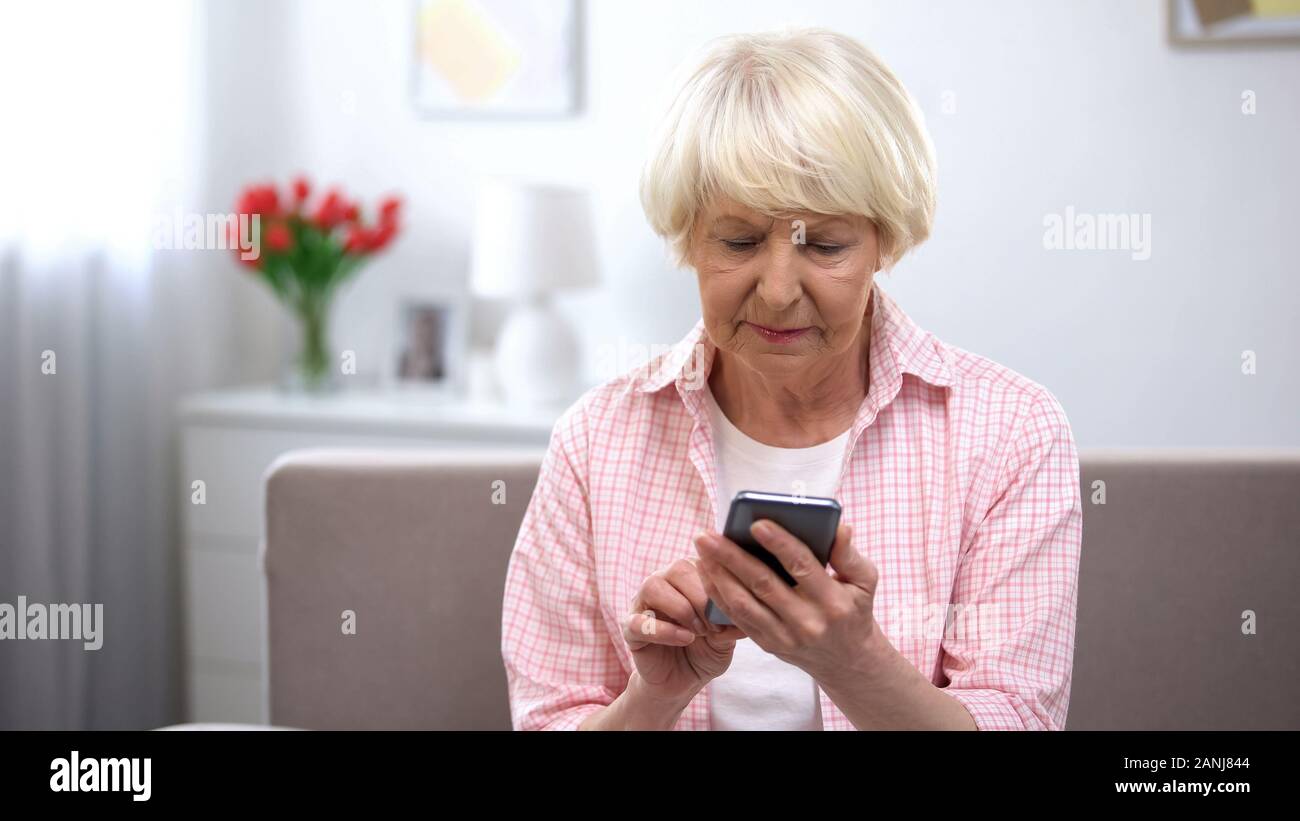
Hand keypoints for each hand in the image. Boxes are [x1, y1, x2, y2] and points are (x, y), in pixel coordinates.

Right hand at [622, 558, 747, 701]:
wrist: (683, 682)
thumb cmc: (705, 651)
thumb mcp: (726, 636)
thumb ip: (733, 619)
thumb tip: (746, 605)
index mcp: (688, 576)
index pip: (702, 561)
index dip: (718, 584)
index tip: (733, 610)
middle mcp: (663, 582)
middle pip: (677, 568)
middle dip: (700, 597)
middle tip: (714, 624)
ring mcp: (642, 603)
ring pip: (653, 586)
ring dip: (681, 608)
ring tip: (698, 631)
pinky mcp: (630, 628)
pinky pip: (639, 622)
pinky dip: (665, 631)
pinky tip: (685, 639)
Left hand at [693, 521, 881, 687]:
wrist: (846, 661)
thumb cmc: (853, 611)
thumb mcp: (864, 582)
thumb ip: (849, 554)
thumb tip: (840, 528)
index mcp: (832, 601)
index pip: (802, 566)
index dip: (779, 544)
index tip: (756, 523)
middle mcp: (806, 622)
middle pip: (763, 584)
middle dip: (731, 557)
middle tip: (708, 534)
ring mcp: (784, 637)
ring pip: (743, 603)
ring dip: (717, 575)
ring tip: (701, 550)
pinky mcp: (768, 644)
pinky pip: (737, 618)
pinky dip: (718, 595)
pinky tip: (706, 572)